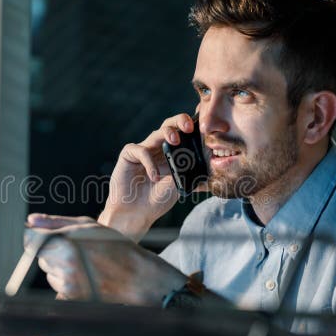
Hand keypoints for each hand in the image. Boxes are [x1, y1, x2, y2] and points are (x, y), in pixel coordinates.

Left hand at [25, 213, 186, 304]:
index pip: (31, 239)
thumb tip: (30, 220)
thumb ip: (55, 222)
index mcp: (66, 242)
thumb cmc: (116, 247)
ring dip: (58, 265)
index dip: (38, 235)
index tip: (50, 235)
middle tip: (75, 248)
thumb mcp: (88, 226)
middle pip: (39, 254)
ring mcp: (67, 282)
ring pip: (48, 270)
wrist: (137, 277)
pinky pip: (57, 285)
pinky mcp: (70, 296)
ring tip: (83, 261)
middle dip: (51, 249)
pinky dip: (66, 279)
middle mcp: (63, 263)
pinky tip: (85, 273)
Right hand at [99, 112, 204, 240]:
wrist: (135, 214)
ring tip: (175, 141)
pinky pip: (141, 151)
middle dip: (180, 121)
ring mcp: (143, 150)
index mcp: (171, 154)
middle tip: (189, 127)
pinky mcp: (128, 155)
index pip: (182, 134)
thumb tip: (207, 160)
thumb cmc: (156, 200)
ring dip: (168, 133)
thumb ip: (188, 171)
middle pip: (169, 126)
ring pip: (156, 133)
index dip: (192, 128)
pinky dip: (150, 162)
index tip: (204, 130)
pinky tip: (154, 176)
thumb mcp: (178, 185)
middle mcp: (157, 148)